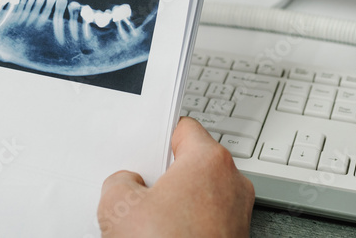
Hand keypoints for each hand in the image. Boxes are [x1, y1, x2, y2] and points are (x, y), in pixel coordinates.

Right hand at [98, 117, 254, 236]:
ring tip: (147, 220)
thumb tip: (126, 184)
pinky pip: (207, 221)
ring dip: (176, 204)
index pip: (183, 129)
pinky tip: (163, 236)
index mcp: (210, 160)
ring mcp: (237, 215)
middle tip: (138, 188)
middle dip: (165, 176)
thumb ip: (120, 181)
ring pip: (200, 195)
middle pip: (192, 164)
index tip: (144, 145)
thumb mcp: (118, 205)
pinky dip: (187, 226)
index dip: (157, 137)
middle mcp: (233, 183)